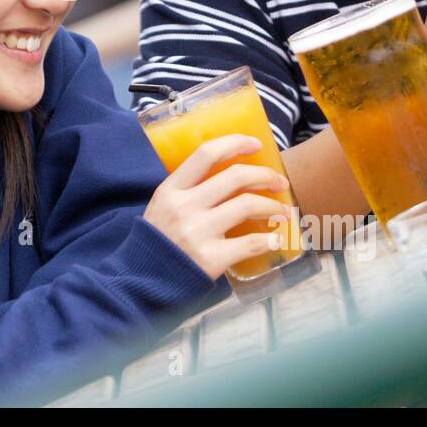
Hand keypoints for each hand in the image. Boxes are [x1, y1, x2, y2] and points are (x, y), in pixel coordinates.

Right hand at [143, 134, 293, 279]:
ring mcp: (198, 232)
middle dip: (265, 176)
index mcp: (171, 190)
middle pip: (236, 177)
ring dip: (273, 206)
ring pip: (248, 205)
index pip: (206, 154)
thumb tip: (231, 176)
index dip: (235, 144)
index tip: (255, 144)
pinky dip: (269, 240)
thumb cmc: (159, 242)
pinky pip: (252, 243)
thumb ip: (188, 191)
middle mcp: (184, 207)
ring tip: (282, 212)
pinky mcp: (211, 258)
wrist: (144, 283)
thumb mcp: (163, 206)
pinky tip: (275, 240)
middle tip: (279, 182)